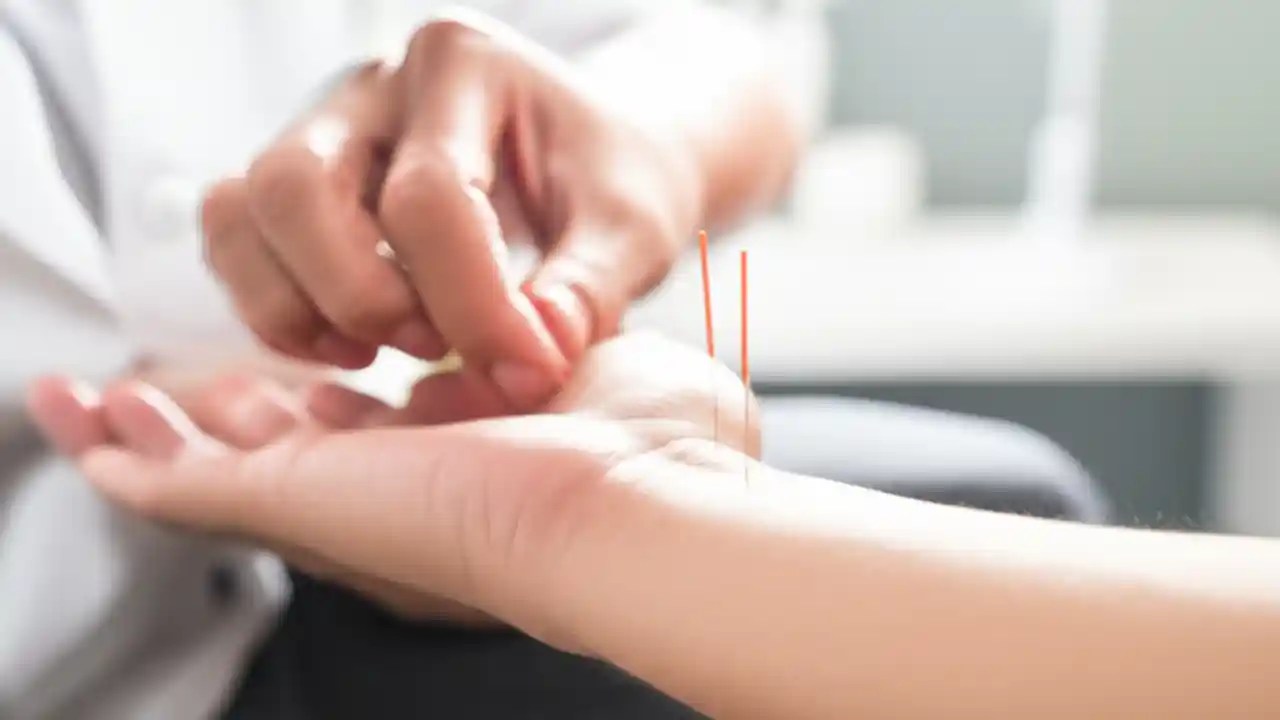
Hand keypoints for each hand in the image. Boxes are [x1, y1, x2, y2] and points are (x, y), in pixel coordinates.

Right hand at [28, 334, 754, 639]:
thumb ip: (569, 353)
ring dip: (160, 430)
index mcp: (464, 460)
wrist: (646, 501)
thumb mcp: (607, 368)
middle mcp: (395, 488)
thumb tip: (550, 335)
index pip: (373, 439)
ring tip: (105, 401)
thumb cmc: (659, 445)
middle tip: (179, 392)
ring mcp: (339, 500)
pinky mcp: (291, 499)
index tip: (318, 381)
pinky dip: (120, 448)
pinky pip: (178, 479)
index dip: (328, 411)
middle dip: (224, 421)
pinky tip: (84, 421)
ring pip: (215, 470)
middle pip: (281, 456)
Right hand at [202, 11, 701, 409]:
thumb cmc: (610, 183)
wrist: (590, 160)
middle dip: (360, 296)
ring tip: (384, 353)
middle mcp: (375, 83)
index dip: (472, 305)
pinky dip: (275, 309)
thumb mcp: (632, 227)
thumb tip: (530, 362)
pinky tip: (353, 347)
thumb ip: (589, 290)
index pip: (431, 194)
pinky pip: (235, 242)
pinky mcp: (298, 182)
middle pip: (296, 186)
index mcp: (465, 63)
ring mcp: (323, 127)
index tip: (526, 373)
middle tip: (435, 350)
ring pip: (243, 212)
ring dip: (299, 308)